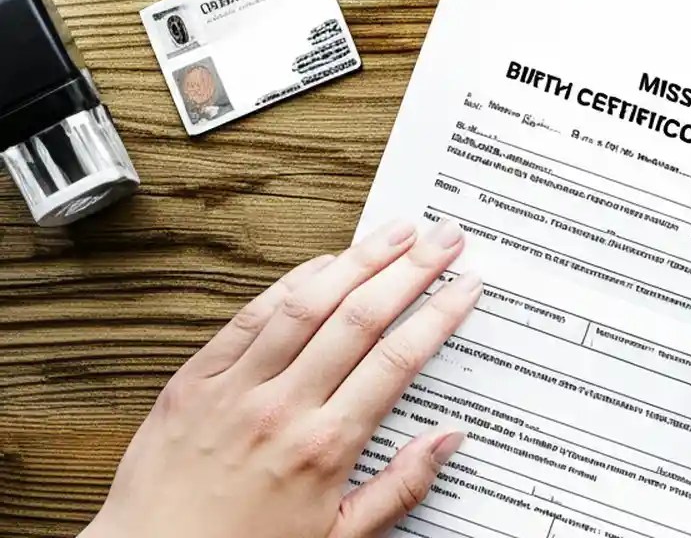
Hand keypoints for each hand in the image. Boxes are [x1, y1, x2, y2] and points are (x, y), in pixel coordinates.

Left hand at [81, 219, 480, 537]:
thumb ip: (400, 488)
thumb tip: (449, 441)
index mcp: (325, 447)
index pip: (398, 360)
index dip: (439, 314)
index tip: (465, 287)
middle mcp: (283, 407)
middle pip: (362, 317)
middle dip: (412, 269)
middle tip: (443, 238)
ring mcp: (236, 387)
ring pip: (309, 303)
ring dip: (359, 260)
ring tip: (395, 232)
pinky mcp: (195, 378)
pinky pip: (250, 316)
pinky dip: (291, 282)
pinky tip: (323, 263)